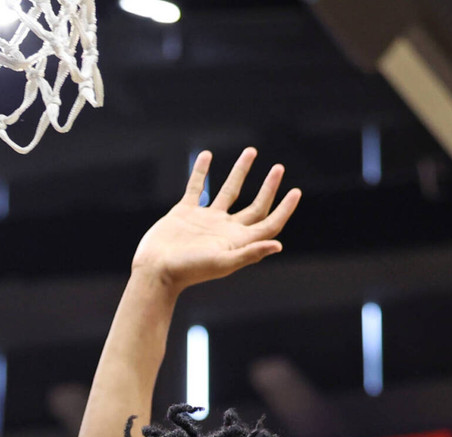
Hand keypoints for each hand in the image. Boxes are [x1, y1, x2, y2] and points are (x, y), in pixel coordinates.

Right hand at [131, 148, 300, 295]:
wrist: (156, 270)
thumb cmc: (189, 270)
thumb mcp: (222, 263)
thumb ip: (251, 253)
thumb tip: (278, 245)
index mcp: (237, 241)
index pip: (268, 223)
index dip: (284, 209)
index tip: (296, 191)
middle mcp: (225, 230)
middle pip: (255, 206)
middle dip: (268, 187)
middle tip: (279, 168)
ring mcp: (205, 220)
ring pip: (229, 191)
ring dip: (241, 172)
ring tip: (251, 151)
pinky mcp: (185, 213)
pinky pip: (196, 187)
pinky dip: (201, 171)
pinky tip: (207, 155)